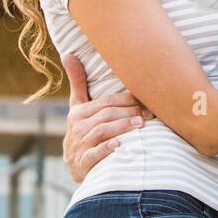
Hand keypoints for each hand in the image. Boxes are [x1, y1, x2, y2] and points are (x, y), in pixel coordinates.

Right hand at [60, 53, 153, 183]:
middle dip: (130, 112)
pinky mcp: (83, 163)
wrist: (75, 164)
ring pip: (103, 131)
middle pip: (107, 115)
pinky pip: (95, 154)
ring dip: (122, 126)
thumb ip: (77, 82)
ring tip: (141, 124)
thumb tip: (68, 54)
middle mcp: (77, 127)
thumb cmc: (82, 129)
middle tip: (149, 113)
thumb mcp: (77, 107)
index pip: (106, 101)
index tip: (145, 100)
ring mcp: (80, 145)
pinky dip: (107, 149)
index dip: (127, 99)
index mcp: (78, 112)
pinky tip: (119, 145)